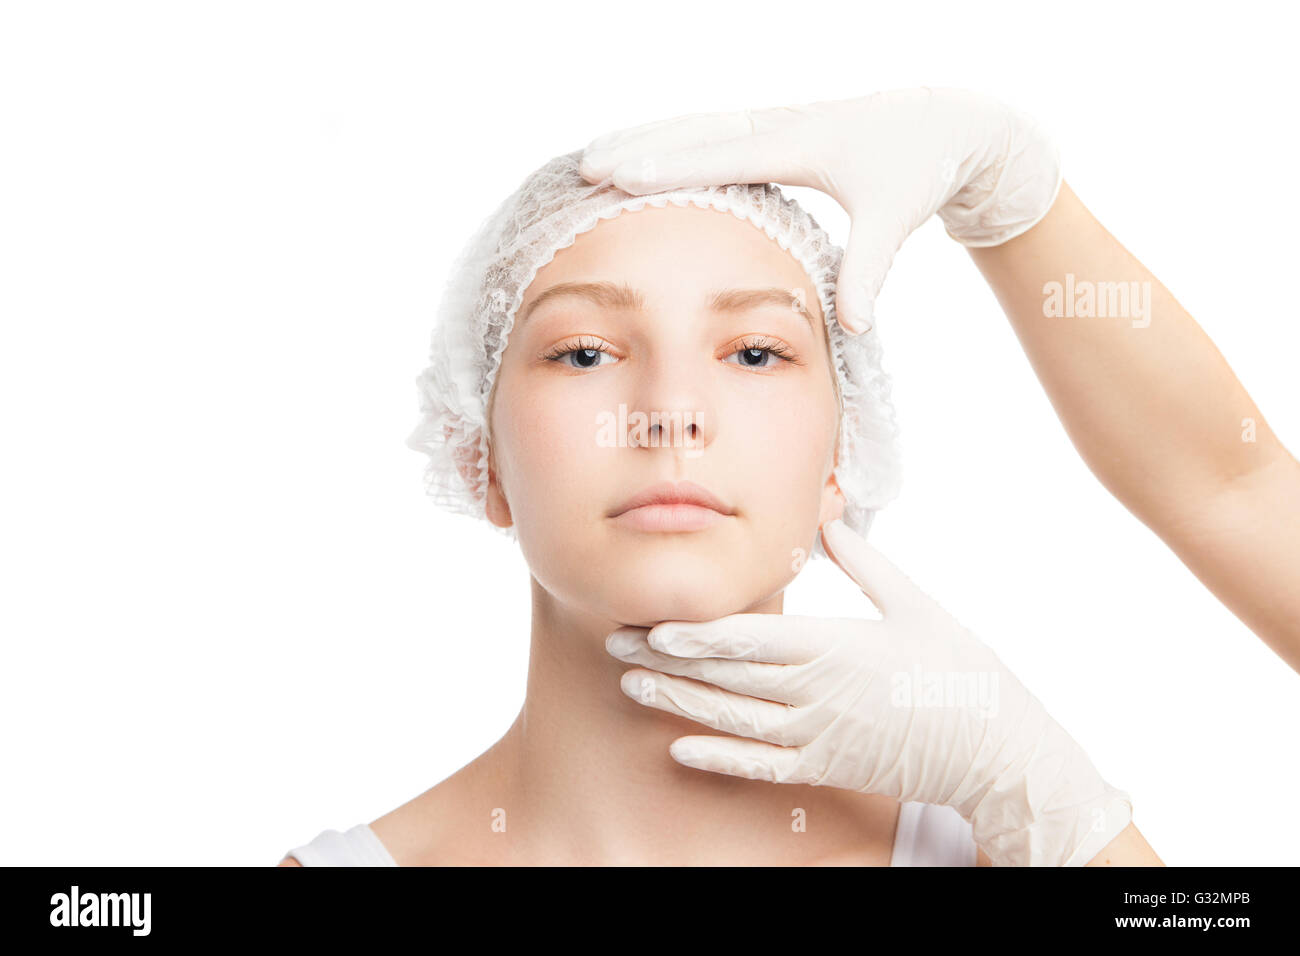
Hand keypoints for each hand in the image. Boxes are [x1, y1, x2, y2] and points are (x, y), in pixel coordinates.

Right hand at [579, 87, 1061, 334]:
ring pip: (699, 125)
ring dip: (649, 139)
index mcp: (804, 143)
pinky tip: (650, 157)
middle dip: (639, 146)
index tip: (618, 176)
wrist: (951, 124)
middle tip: (585, 166)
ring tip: (599, 157)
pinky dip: (675, 141)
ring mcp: (778, 120)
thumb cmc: (921, 169)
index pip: (722, 155)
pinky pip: (714, 130)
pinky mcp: (779, 127)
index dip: (668, 165)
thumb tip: (850, 326)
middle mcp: (782, 123)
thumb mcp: (897, 220)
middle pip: (695, 130)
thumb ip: (868, 271)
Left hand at [605, 518, 1130, 866]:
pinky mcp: (825, 768)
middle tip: (618, 645)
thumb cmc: (962, 671)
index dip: (697, 633)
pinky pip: (761, 766)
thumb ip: (865, 564)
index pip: (749, 638)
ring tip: (632, 686)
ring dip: (678, 704)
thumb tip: (829, 524)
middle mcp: (817, 693)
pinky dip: (718, 758)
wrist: (998, 751)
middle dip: (668, 660)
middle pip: (727, 676)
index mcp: (836, 646)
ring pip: (732, 720)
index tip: (655, 623)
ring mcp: (818, 735)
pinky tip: (680, 748)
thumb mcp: (916, 605)